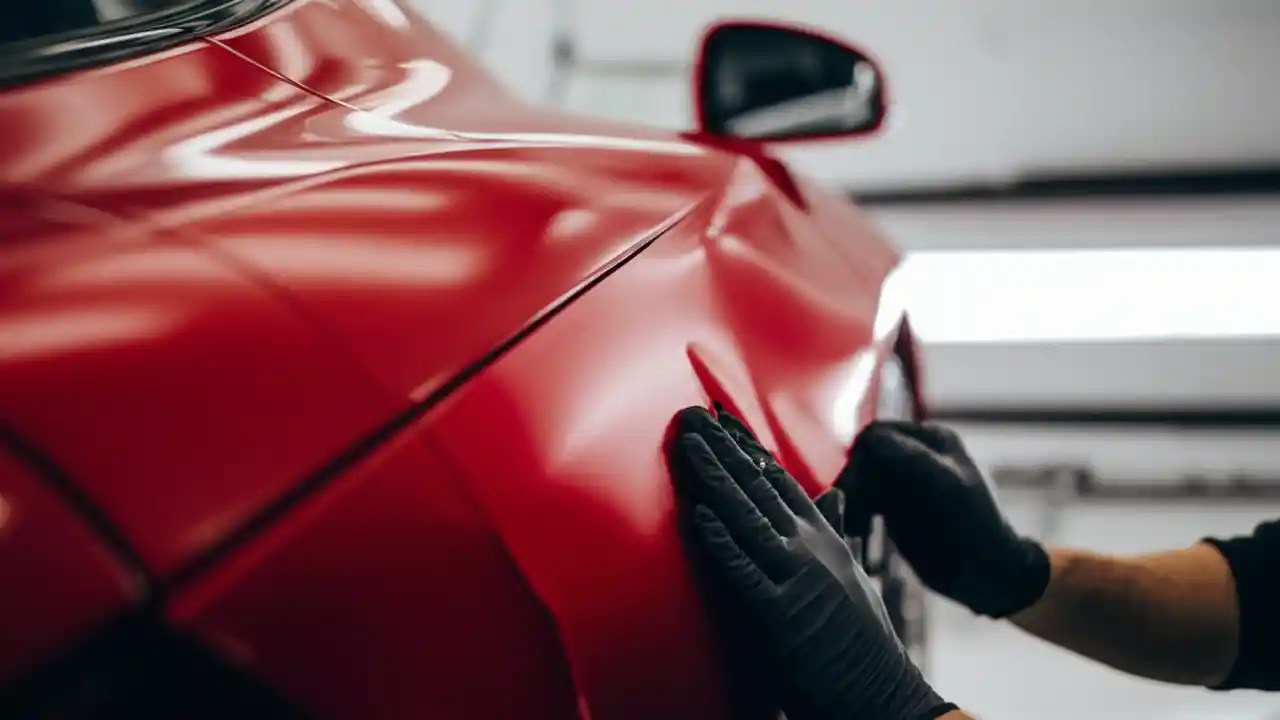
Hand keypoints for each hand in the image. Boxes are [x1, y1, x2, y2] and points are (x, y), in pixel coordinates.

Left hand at [673, 408, 950, 719]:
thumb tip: (835, 492)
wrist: (882, 695)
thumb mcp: (854, 575)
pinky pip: (744, 571)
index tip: (722, 418)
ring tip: (687, 443)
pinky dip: (721, 541)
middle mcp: (812, 548)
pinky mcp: (780, 614)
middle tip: (692, 413)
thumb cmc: (862, 641)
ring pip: (747, 516)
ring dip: (713, 477)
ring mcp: (797, 578)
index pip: (780, 481)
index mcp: (826, 538)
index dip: (747, 448)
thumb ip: (838, 530)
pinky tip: (700, 515)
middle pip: (759, 487)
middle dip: (722, 448)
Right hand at [849, 421, 1049, 617]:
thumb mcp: (948, 485)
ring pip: (861, 479)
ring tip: (852, 526)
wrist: (987, 572)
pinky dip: (856, 513)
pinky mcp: (895, 507)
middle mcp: (915, 454)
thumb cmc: (975, 525)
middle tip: (852, 515)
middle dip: (855, 482)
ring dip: (853, 499)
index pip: (879, 435)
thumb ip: (913, 457)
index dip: (864, 459)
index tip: (856, 489)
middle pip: (866, 457)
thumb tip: (872, 438)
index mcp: (932, 440)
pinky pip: (864, 500)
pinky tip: (856, 530)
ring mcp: (904, 481)